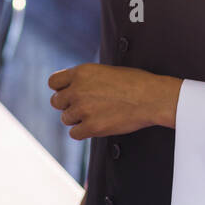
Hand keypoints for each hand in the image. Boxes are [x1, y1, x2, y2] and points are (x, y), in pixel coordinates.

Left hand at [48, 63, 180, 139]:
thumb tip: (72, 88)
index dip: (61, 89)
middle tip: (84, 107)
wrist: (151, 97)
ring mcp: (83, 109)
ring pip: (66, 119)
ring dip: (77, 119)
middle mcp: (77, 89)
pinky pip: (75, 134)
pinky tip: (96, 126)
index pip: (53, 82)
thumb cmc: (134, 82)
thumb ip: (85, 79)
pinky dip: (84, 132)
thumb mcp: (105, 71)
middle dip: (68, 105)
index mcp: (81, 72)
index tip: (69, 93)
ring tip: (95, 115)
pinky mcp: (91, 127)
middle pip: (56, 102)